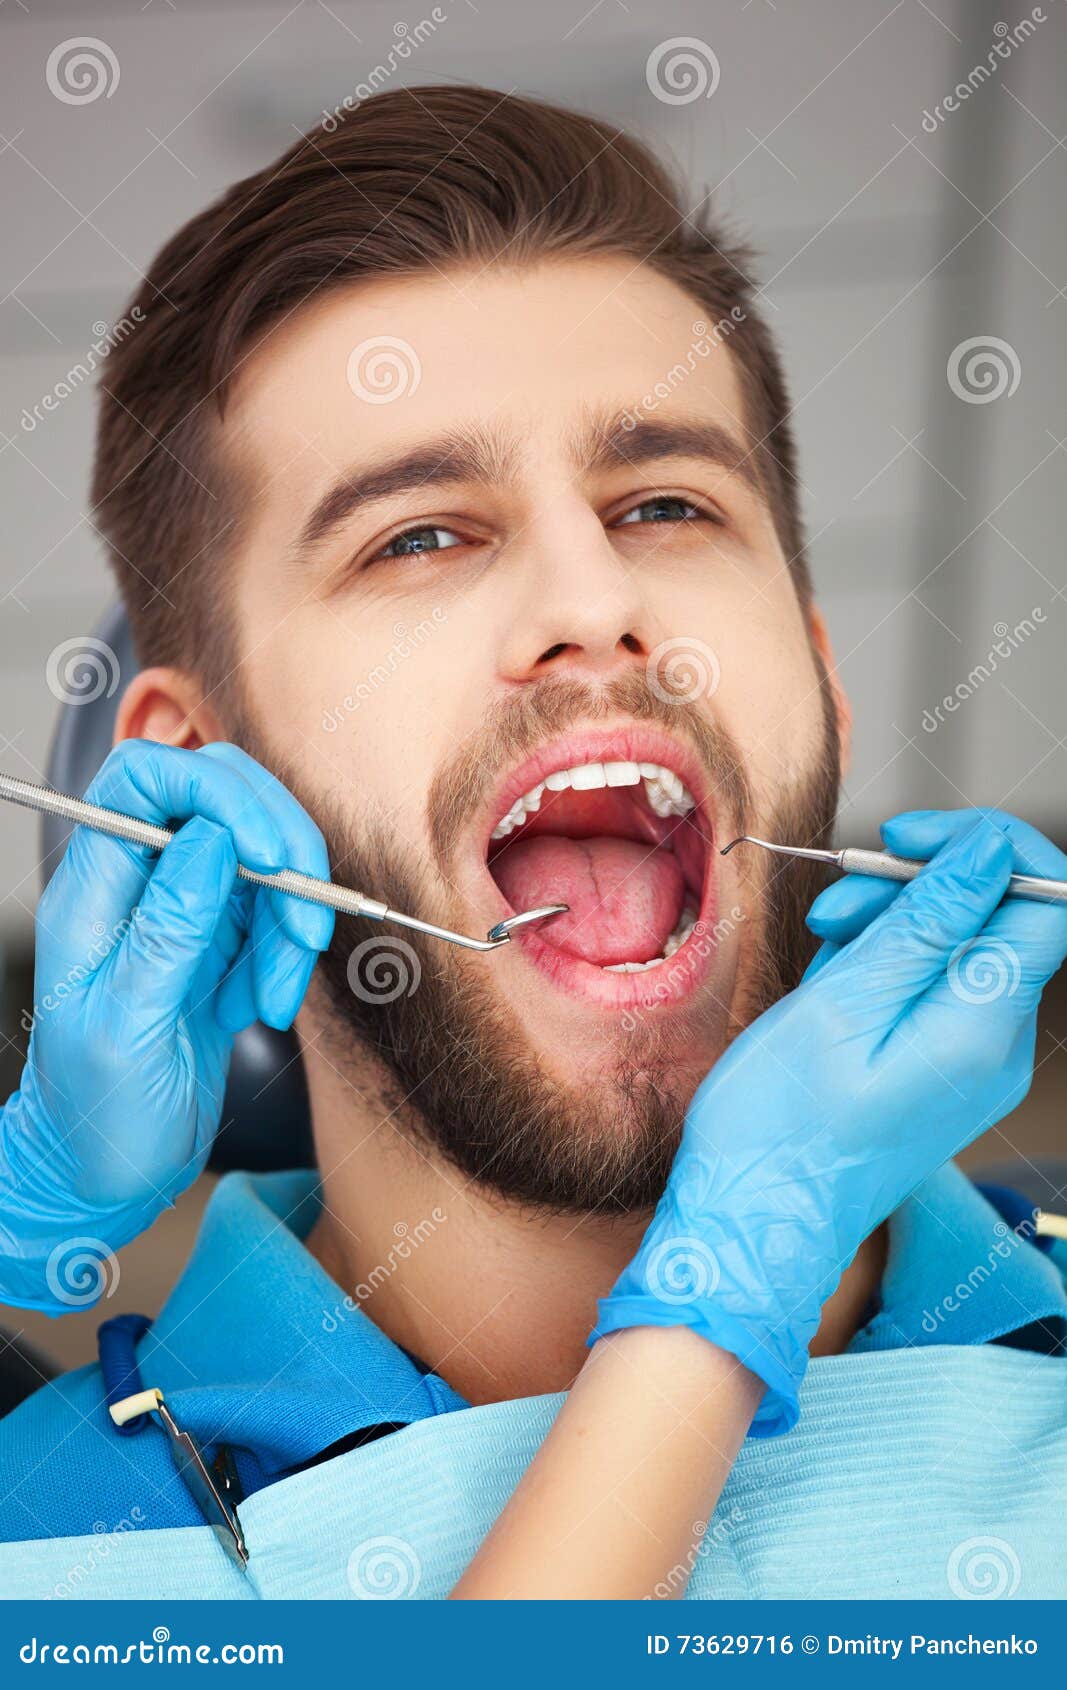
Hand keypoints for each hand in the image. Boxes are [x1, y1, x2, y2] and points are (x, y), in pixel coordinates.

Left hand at [0, 740, 333, 1312]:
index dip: (218, 792)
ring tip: (270, 1000)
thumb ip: (166, 931)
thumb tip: (210, 841)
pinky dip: (286, 955)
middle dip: (281, 856)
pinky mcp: (219, 939)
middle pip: (223, 800)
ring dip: (290, 924)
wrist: (105, 1172)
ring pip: (262, 859)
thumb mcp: (125, 1028)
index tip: (270, 853)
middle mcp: (139, 882)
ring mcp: (183, 906)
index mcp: (94, 889)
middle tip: (303, 928)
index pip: (147, 778)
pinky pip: (274, 912)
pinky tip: (257, 1007)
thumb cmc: (95, 1111)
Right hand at [593, 808, 1066, 1433]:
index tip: (907, 839)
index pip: (1046, 903)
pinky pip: (929, 990)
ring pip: (955, 950)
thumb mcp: (843, 1005)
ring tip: (822, 948)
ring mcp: (970, 1063)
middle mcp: (995, 1047)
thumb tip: (993, 855)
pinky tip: (828, 987)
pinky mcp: (938, 1072)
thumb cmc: (780, 1126)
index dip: (987, 851)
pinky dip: (880, 969)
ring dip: (889, 927)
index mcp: (983, 1029)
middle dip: (917, 888)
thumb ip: (926, 924)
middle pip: (994, 920)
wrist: (753, 1224)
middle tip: (836, 906)